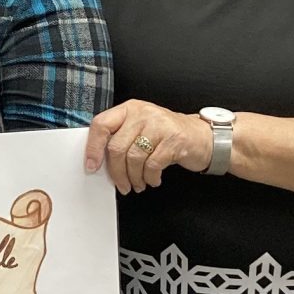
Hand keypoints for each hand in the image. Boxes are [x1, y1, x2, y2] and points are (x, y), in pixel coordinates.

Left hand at [83, 101, 203, 192]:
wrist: (201, 136)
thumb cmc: (167, 134)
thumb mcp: (141, 128)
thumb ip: (121, 137)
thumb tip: (99, 160)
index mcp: (129, 109)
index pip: (101, 124)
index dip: (93, 147)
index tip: (92, 165)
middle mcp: (143, 114)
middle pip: (117, 147)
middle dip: (116, 172)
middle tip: (121, 184)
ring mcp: (159, 125)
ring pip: (133, 158)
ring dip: (134, 178)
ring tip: (138, 183)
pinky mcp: (173, 140)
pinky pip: (152, 165)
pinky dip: (150, 177)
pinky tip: (152, 179)